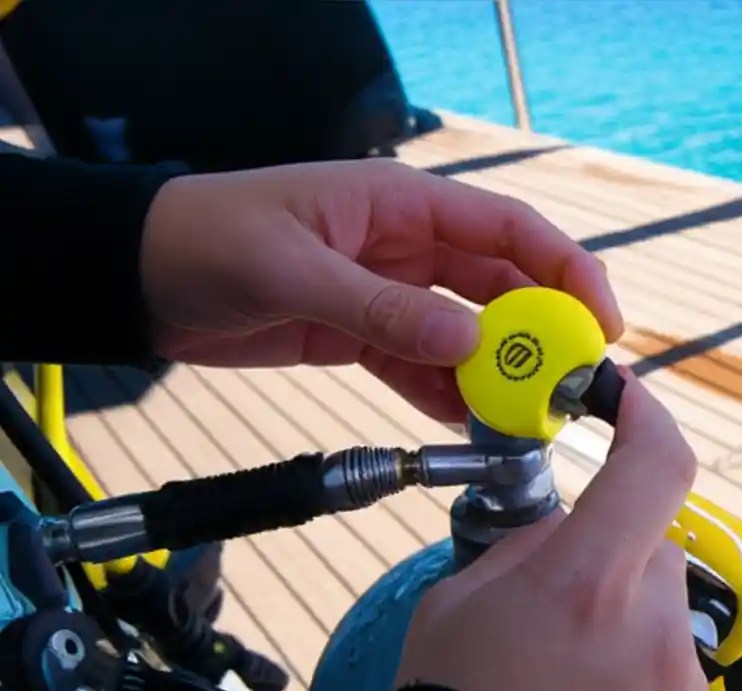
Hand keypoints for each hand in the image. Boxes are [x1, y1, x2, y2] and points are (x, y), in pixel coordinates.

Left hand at [139, 158, 621, 420]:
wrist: (134, 278)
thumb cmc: (206, 240)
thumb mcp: (293, 269)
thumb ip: (381, 309)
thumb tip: (471, 343)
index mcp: (404, 205)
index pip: (510, 229)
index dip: (567, 271)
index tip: (600, 324)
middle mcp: (409, 247)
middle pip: (501, 286)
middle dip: (539, 335)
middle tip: (566, 388)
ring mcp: (388, 294)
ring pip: (465, 334)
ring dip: (495, 374)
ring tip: (520, 421)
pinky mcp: (362, 336)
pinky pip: (421, 366)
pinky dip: (445, 394)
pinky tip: (467, 426)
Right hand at [393, 374, 712, 690]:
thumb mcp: (461, 603)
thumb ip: (529, 546)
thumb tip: (570, 519)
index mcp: (586, 587)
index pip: (657, 467)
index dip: (652, 418)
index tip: (634, 401)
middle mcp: (650, 634)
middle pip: (655, 552)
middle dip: (613, 561)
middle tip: (557, 605)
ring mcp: (679, 689)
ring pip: (663, 616)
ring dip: (624, 626)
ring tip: (563, 674)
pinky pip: (671, 671)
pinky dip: (637, 676)